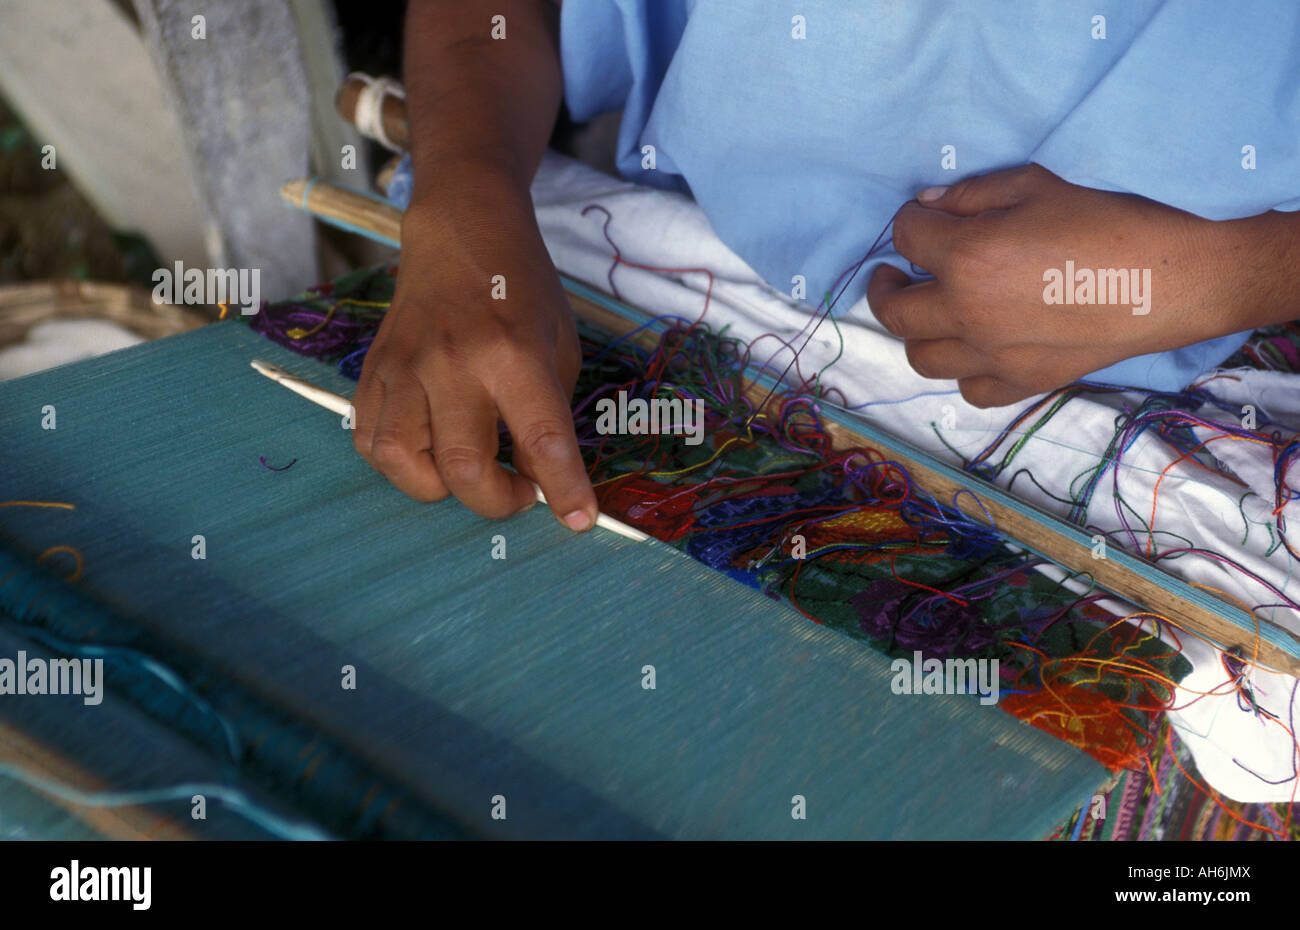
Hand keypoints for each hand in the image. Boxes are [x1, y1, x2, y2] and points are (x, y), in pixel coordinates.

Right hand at [352, 192, 598, 530]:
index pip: (541, 437)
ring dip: (443, 488)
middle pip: (464, 467)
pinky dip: (401, 465)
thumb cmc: (520, 292)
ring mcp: (405, 367)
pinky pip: (372, 443)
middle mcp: (453, 362)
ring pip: (404, 464)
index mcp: (512, 353)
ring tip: (469, 469)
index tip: (578, 521)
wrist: (461, 232)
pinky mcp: (373, 371)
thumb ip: (548, 417)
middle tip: (520, 491)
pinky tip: (430, 449)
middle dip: (498, 502)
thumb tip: (536, 481)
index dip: (563, 489)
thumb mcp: (558, 348)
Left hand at [867, 163, 1234, 406]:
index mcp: (967, 258)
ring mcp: (991, 356)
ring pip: (922, 357)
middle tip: (895, 274)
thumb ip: (971, 195)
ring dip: (919, 331)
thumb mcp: (1035, 184)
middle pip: (894, 311)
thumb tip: (929, 206)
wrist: (1170, 281)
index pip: (906, 237)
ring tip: (933, 311)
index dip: (909, 221)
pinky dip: (963, 370)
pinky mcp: (1021, 382)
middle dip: (885, 287)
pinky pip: (969, 389)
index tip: (923, 219)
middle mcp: (967, 313)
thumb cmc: (1108, 222)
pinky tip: (974, 348)